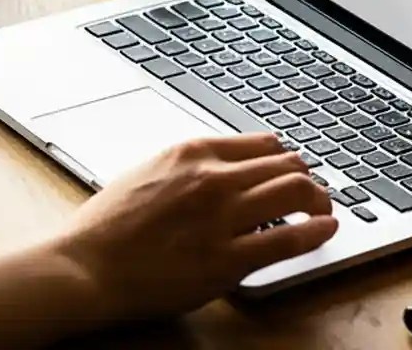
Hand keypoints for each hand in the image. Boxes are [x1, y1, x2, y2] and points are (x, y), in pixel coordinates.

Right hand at [53, 134, 337, 321]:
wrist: (85, 267)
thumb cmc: (106, 227)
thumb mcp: (146, 173)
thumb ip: (188, 167)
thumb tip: (220, 168)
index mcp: (191, 152)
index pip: (263, 144)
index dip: (284, 159)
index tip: (290, 170)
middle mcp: (212, 178)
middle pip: (286, 165)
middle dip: (306, 178)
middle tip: (314, 192)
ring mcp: (222, 218)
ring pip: (295, 192)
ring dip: (318, 199)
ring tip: (324, 209)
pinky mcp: (227, 259)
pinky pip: (288, 239)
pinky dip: (316, 232)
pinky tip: (326, 229)